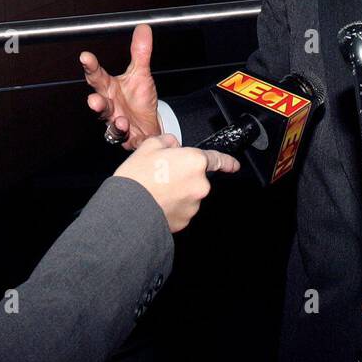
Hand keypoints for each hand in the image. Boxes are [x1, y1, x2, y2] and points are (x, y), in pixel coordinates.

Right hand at [81, 23, 161, 150]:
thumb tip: (143, 27)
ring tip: (116, 118)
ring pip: (109, 122)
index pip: (96, 76)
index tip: (85, 57)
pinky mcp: (127, 136)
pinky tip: (126, 126)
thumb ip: (140, 53)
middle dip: (95, 101)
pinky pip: (124, 137)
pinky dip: (124, 133)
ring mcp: (116, 122)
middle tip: (93, 99)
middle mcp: (109, 105)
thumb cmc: (139, 99)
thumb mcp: (141, 74)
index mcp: (109, 88)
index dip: (90, 66)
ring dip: (111, 121)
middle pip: (98, 101)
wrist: (149, 124)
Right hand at [114, 134, 238, 232]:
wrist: (127, 208)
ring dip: (177, 192)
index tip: (234, 166)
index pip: (217, 160)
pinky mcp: (185, 220)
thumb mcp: (148, 146)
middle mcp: (199, 184)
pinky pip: (181, 210)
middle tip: (160, 176)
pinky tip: (156, 203)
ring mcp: (194, 204)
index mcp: (194, 161)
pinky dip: (172, 206)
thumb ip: (166, 141)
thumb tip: (173, 146)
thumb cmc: (138, 177)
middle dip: (183, 176)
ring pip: (188, 195)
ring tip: (154, 190)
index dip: (227, 162)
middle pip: (196, 178)